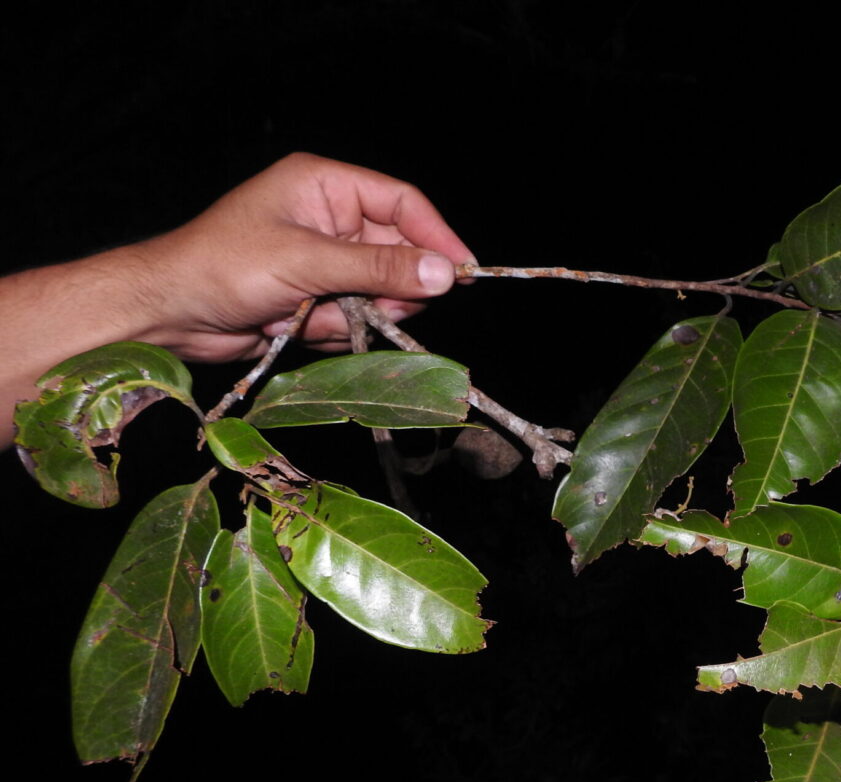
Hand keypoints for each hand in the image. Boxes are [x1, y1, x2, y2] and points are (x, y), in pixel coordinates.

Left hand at [136, 152, 476, 359]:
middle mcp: (329, 219)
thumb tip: (447, 273)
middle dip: (391, 288)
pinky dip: (337, 330)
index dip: (436, 236)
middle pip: (397, 253)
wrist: (168, 313)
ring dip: (359, 314)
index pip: (402, 202)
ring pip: (380, 292)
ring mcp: (323, 261)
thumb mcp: (307, 262)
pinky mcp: (316, 298)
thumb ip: (379, 269)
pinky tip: (300, 328)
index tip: (465, 273)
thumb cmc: (223, 267)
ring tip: (319, 317)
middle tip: (383, 310)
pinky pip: (355, 317)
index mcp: (325, 186)